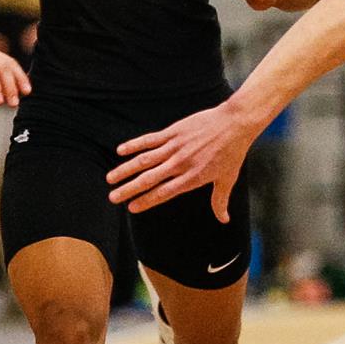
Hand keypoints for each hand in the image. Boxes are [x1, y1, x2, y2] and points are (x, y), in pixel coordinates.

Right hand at [106, 101, 255, 220]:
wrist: (235, 123)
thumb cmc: (232, 152)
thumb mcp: (227, 179)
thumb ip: (219, 201)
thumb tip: (223, 220)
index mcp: (191, 178)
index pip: (163, 193)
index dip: (146, 201)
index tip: (131, 208)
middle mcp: (180, 164)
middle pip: (148, 179)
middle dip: (128, 189)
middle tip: (112, 197)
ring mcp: (175, 147)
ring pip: (144, 160)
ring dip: (125, 169)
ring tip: (110, 178)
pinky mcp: (173, 132)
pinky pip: (150, 140)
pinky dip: (134, 145)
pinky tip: (120, 150)